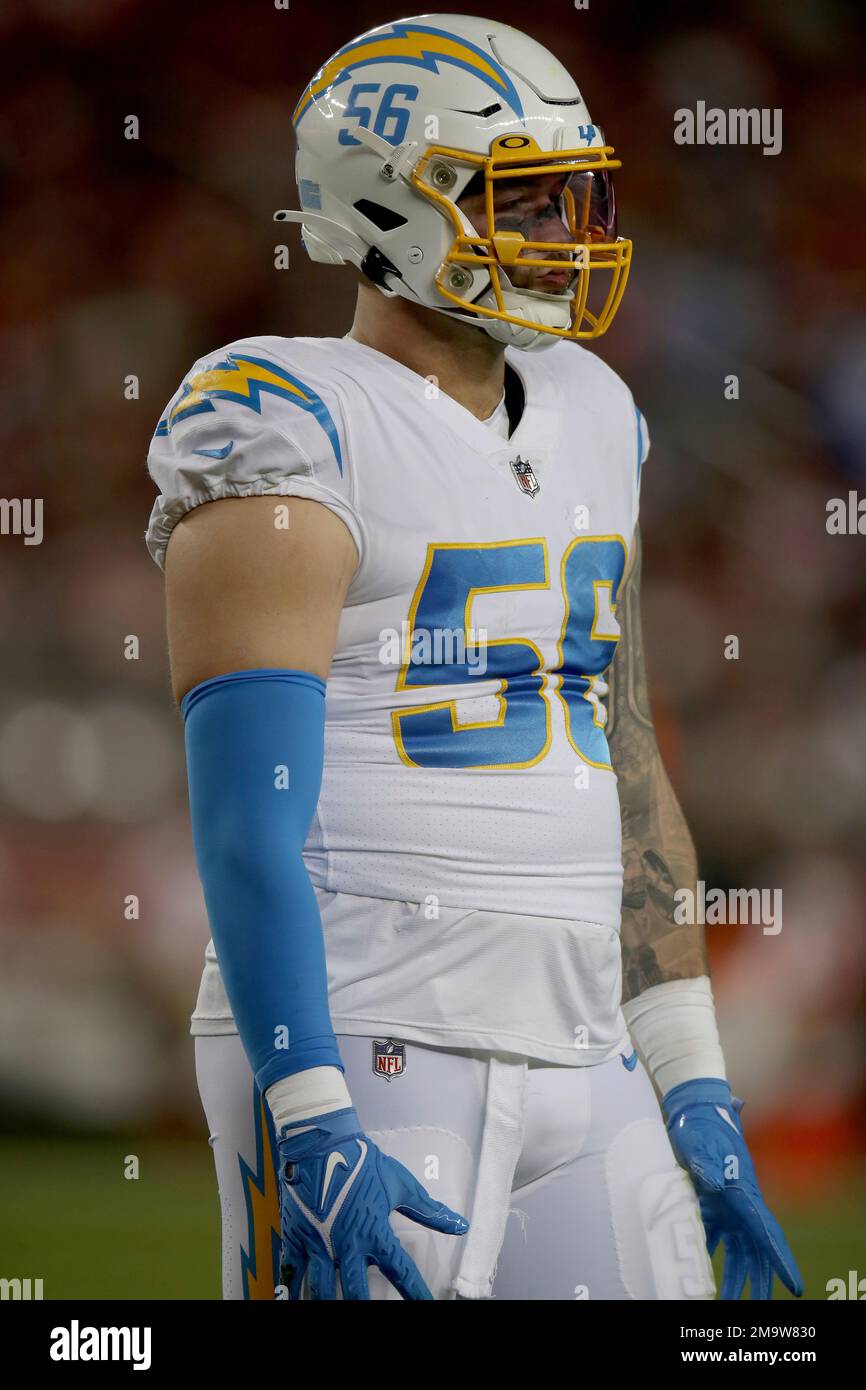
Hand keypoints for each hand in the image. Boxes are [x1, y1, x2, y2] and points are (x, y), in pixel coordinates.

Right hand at [277, 1106, 468, 1299]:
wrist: (322, 1141)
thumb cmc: (363, 1161)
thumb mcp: (400, 1185)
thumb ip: (429, 1211)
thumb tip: (460, 1225)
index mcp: (375, 1232)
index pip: (401, 1273)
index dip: (416, 1294)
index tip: (428, 1306)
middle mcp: (347, 1244)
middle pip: (355, 1292)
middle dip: (362, 1308)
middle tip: (368, 1315)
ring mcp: (319, 1243)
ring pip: (321, 1290)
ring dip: (327, 1302)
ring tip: (330, 1312)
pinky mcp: (296, 1236)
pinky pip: (292, 1272)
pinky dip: (291, 1289)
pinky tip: (293, 1299)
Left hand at [663, 1078, 802, 1300]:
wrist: (693, 1106)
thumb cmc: (698, 1124)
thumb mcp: (698, 1144)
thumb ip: (705, 1165)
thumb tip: (713, 1183)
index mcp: (743, 1192)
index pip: (766, 1232)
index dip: (780, 1261)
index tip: (793, 1287)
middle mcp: (742, 1201)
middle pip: (756, 1248)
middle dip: (760, 1279)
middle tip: (758, 1308)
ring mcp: (729, 1202)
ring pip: (739, 1247)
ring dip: (735, 1273)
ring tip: (726, 1300)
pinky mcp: (713, 1199)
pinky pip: (718, 1233)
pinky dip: (714, 1252)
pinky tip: (704, 1267)